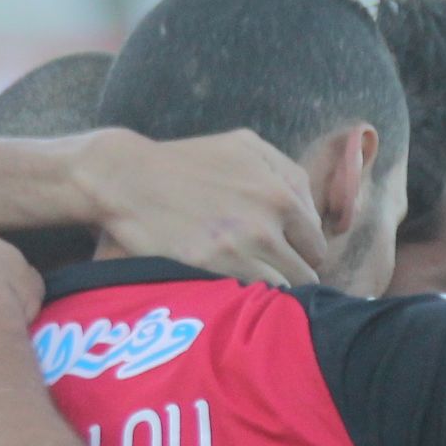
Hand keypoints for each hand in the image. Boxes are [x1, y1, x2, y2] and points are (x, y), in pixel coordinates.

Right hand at [74, 128, 328, 285]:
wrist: (129, 180)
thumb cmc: (186, 162)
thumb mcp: (243, 146)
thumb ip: (286, 172)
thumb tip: (312, 210)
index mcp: (281, 190)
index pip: (316, 240)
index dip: (301, 250)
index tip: (284, 255)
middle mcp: (270, 218)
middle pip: (307, 268)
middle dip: (293, 273)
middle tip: (270, 275)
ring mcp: (245, 245)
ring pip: (286, 288)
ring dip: (274, 291)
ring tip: (253, 287)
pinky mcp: (218, 267)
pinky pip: (256, 296)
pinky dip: (252, 299)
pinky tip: (237, 292)